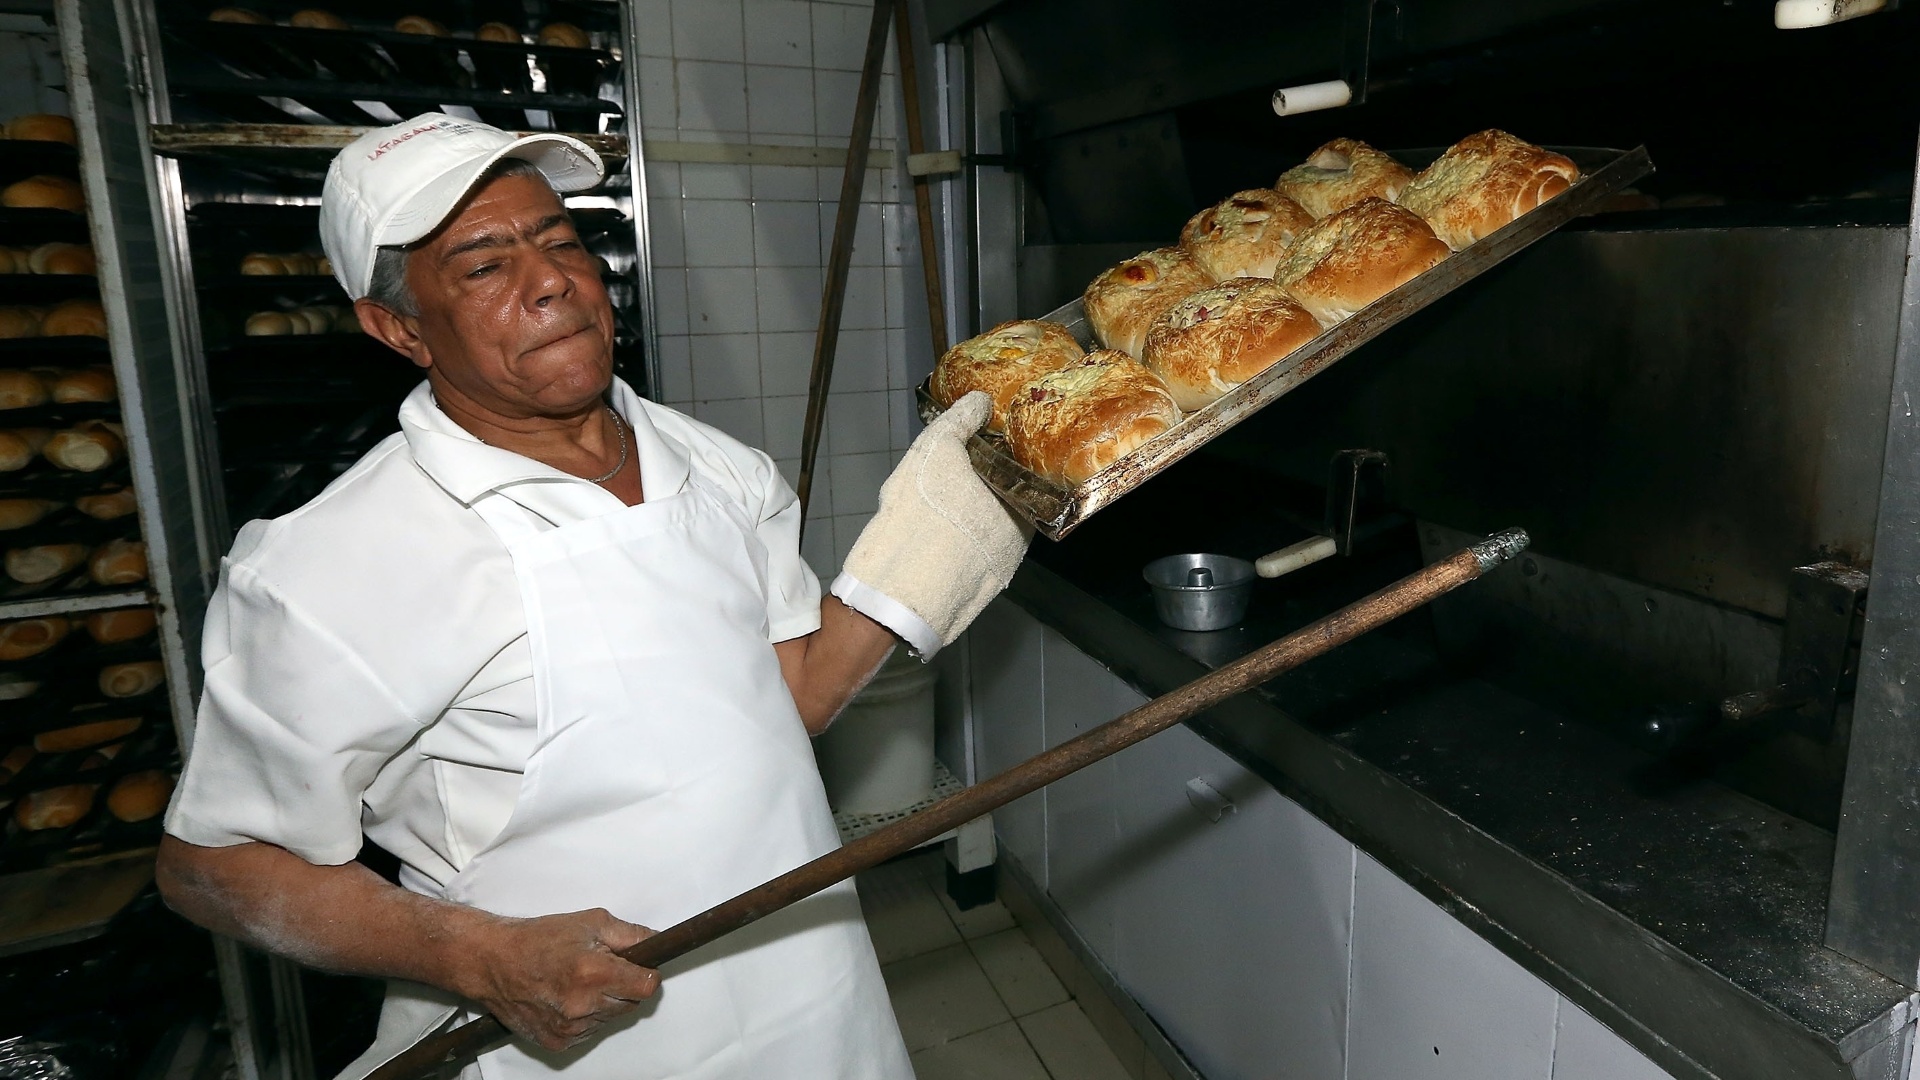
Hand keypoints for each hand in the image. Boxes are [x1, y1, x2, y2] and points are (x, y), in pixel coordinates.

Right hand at [460, 907, 659, 1051]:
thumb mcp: (590, 922)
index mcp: (593, 973)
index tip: (640, 968)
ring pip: (610, 1019)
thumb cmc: (537, 940)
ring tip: (578, 981)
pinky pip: (589, 1032)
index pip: (646, 986)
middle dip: (624, 986)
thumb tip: (657, 942)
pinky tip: (566, 997)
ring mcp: (569, 1028)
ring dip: (603, 1003)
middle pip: (631, 1004)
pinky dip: (585, 1017)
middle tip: (602, 969)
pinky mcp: (558, 1042)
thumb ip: (630, 934)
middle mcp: (582, 1005)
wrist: (493, 961)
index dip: (647, 974)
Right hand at [836, 391, 1031, 657]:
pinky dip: (957, 544)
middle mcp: (1022, 534)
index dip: (992, 452)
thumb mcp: (935, 451)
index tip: (970, 446)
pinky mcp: (979, 589)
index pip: (1015, 466)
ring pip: (986, 526)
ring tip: (930, 509)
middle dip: (976, 485)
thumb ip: (960, 420)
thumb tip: (981, 400)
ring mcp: (1003, 565)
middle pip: (1001, 496)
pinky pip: (973, 555)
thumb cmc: (920, 514)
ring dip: (966, 514)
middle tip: (944, 478)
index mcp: (1021, 498)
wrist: (898, 592)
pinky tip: (930, 540)